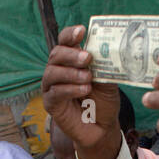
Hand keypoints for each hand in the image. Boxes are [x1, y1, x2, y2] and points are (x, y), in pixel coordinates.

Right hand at [41, 25, 122, 158]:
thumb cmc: (103, 102)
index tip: (82, 31)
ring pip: (52, 72)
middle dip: (71, 54)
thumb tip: (107, 49)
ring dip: (71, 73)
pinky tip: (84, 90)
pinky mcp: (51, 103)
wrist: (102, 128)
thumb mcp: (108, 81)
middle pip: (56, 53)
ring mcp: (52, 86)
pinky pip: (55, 92)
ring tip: (88, 78)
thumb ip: (104, 66)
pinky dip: (70, 89)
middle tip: (87, 58)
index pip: (65, 41)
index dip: (71, 34)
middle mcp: (58, 69)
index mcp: (71, 59)